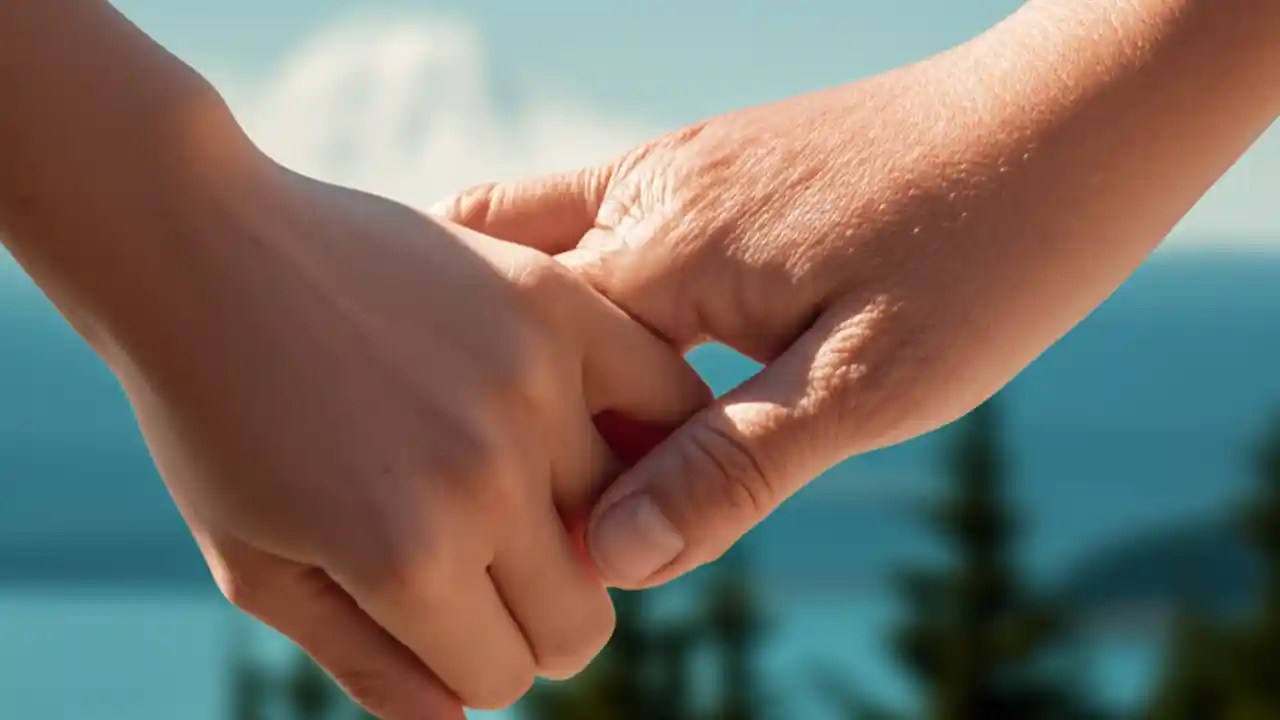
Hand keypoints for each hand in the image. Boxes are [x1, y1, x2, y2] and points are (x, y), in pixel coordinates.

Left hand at [67, 160, 707, 714]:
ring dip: (576, 524)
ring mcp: (532, 386)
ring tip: (520, 477)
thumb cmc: (216, 421)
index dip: (467, 657)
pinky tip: (595, 424)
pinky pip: (667, 400)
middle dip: (530, 613)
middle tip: (487, 561)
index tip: (433, 611)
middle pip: (579, 621)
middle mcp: (485, 480)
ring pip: (628, 521)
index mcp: (405, 558)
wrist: (209, 253)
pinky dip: (647, 430)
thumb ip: (365, 664)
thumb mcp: (258, 571)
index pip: (505, 676)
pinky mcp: (557, 305)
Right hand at [436, 0, 1279, 588]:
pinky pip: (606, 233)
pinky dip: (593, 302)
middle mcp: (646, 193)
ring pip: (542, 255)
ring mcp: (674, 168)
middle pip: (504, 301)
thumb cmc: (983, 252)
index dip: (543, 465)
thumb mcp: (866, 384)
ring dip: (539, 345)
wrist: (1063, 122)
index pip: (529, 375)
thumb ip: (731, 466)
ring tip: (579, 424)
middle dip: (503, 392)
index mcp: (666, 249)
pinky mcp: (711, 166)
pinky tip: (646, 356)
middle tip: (543, 472)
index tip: (583, 533)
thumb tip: (614, 555)